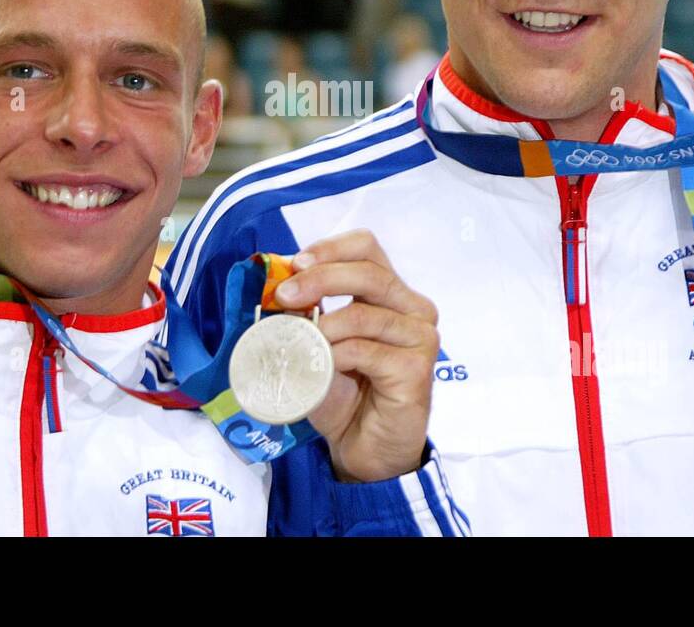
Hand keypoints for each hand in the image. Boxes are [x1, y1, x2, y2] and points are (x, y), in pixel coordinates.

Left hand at [271, 229, 438, 482]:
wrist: (364, 447)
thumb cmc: (344, 392)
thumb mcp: (318, 342)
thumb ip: (306, 310)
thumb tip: (273, 282)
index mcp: (392, 292)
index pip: (367, 247)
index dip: (329, 249)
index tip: (294, 263)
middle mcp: (413, 308)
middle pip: (368, 272)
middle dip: (319, 278)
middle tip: (284, 295)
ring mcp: (420, 338)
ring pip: (363, 314)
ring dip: (322, 327)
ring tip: (300, 344)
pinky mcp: (417, 368)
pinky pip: (366, 350)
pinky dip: (335, 356)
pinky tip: (323, 367)